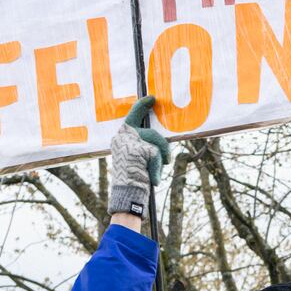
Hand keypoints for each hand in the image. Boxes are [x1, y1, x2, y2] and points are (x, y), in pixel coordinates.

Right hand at [108, 95, 171, 215]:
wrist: (127, 192)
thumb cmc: (135, 178)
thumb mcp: (139, 158)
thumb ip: (144, 145)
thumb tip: (160, 139)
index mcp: (122, 138)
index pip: (132, 117)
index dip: (141, 107)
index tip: (151, 98)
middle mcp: (122, 137)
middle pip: (151, 133)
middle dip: (161, 145)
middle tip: (168, 136)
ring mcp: (129, 142)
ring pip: (156, 142)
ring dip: (161, 156)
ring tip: (157, 171)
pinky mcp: (137, 149)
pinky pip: (156, 154)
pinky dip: (157, 167)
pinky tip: (153, 178)